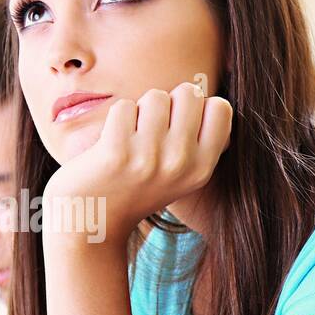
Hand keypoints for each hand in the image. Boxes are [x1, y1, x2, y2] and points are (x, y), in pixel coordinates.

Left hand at [43, 83, 231, 246]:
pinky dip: (115, 119)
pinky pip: (124, 107)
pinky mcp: (117, 152)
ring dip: (140, 110)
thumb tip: (213, 104)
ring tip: (131, 138)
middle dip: (168, 103)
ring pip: (155, 96)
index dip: (197, 107)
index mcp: (201, 169)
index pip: (221, 108)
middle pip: (189, 93)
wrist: (92, 220)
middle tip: (151, 129)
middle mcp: (180, 163)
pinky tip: (111, 143)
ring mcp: (149, 157)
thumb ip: (202, 144)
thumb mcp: (180, 176)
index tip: (178, 125)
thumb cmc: (135, 188)